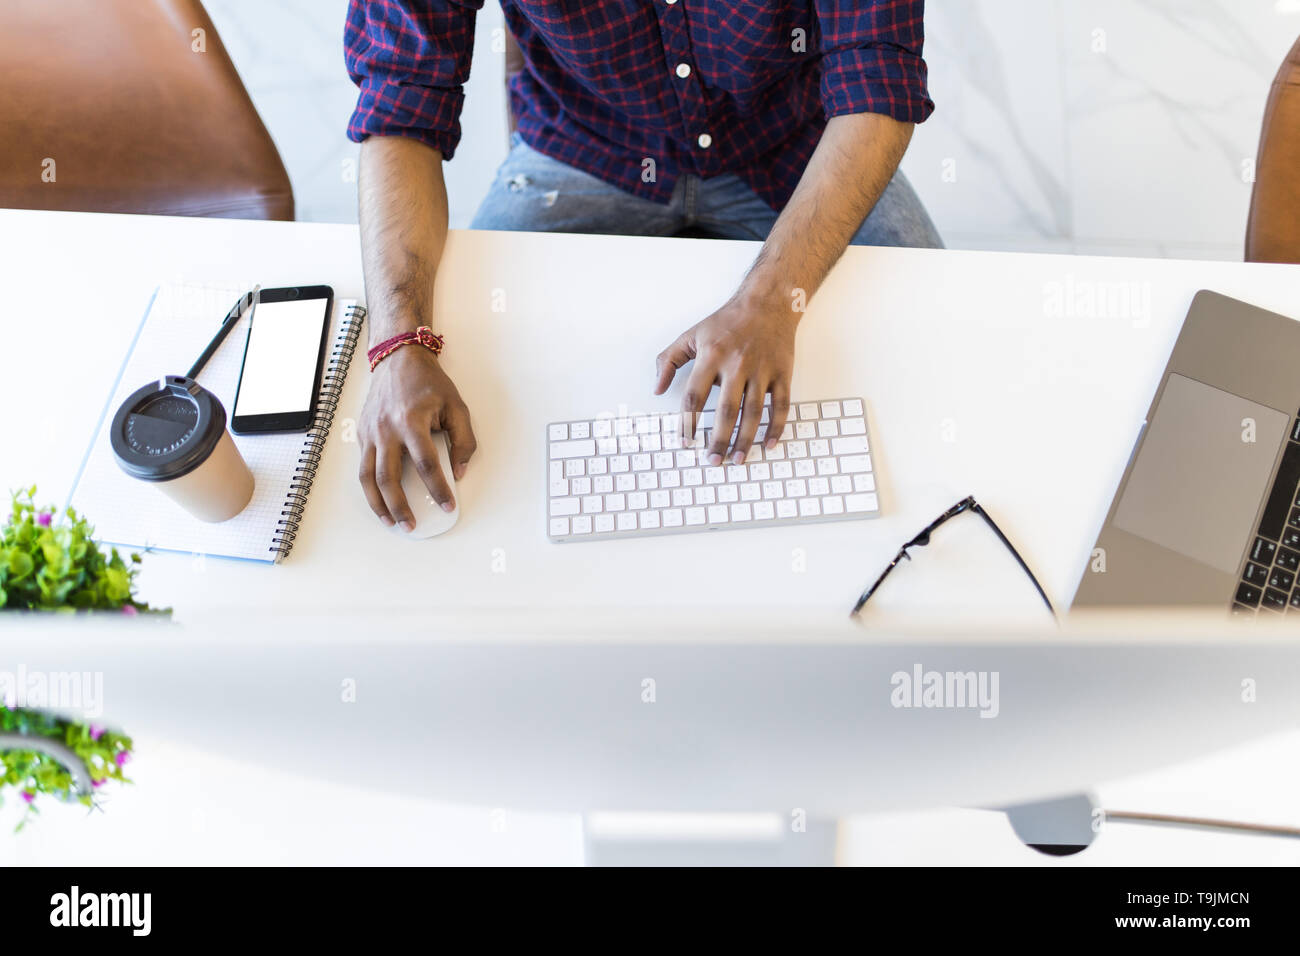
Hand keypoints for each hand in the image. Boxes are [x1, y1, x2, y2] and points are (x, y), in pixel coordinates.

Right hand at [357, 345, 476, 530]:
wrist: (397, 358)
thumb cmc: (428, 382)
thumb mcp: (457, 406)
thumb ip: (463, 441)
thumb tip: (459, 471)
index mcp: (411, 421)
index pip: (427, 465)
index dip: (438, 489)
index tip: (448, 506)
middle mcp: (386, 429)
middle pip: (389, 478)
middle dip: (401, 507)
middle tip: (412, 525)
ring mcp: (370, 433)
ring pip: (368, 478)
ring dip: (379, 505)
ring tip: (391, 522)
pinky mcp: (362, 434)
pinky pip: (363, 467)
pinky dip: (370, 488)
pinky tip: (379, 501)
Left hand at [654, 295, 796, 464]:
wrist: (768, 303)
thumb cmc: (728, 321)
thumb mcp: (692, 335)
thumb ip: (669, 360)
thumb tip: (657, 388)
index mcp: (712, 356)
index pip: (695, 396)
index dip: (688, 422)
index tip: (685, 442)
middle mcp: (738, 364)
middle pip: (727, 410)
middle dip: (719, 440)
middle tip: (713, 461)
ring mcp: (762, 370)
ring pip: (754, 413)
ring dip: (745, 440)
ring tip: (737, 460)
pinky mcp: (782, 373)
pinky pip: (781, 406)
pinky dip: (776, 427)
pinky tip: (768, 444)